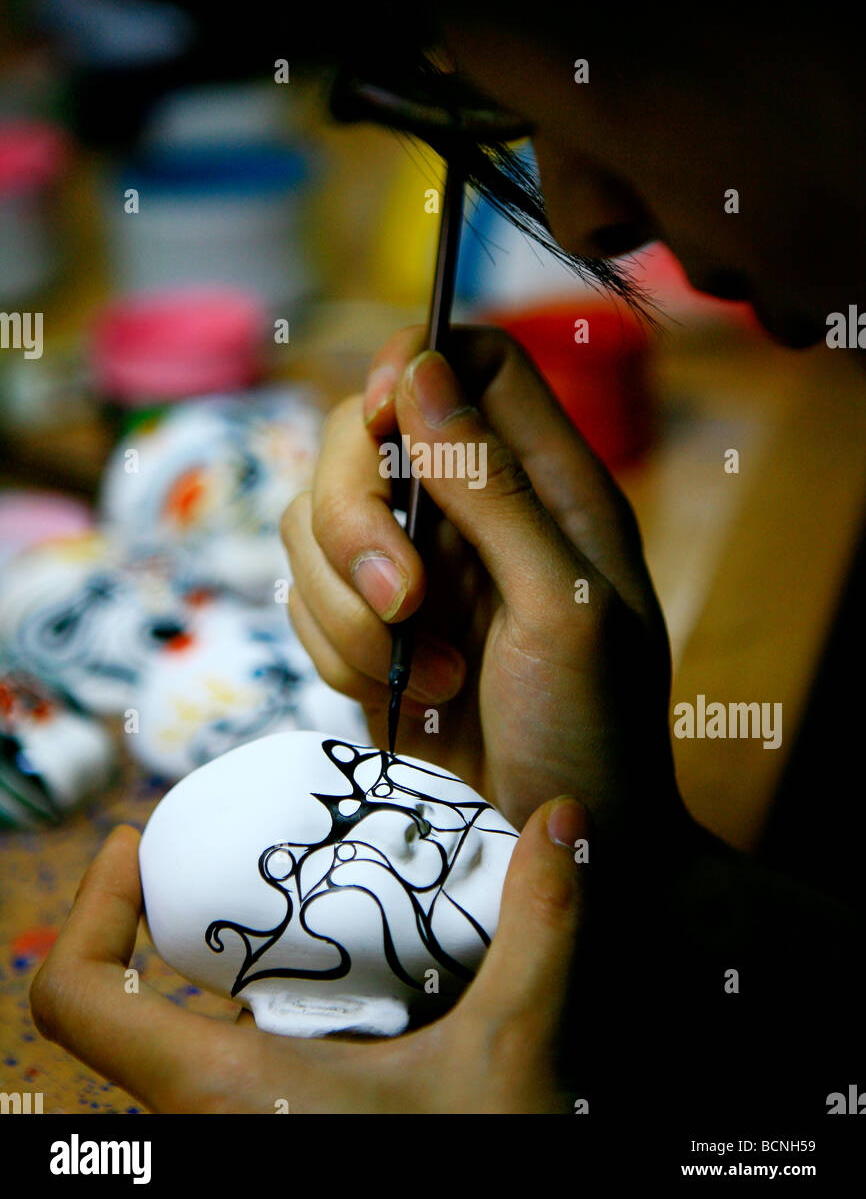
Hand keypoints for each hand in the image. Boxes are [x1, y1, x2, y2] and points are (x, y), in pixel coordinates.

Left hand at [31, 799, 586, 1113]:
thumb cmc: (467, 1185)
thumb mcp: (509, 1059)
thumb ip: (537, 932)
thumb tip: (560, 820)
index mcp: (216, 1094)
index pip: (76, 997)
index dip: (89, 907)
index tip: (139, 846)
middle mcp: (201, 1127)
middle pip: (146, 1012)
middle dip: (204, 937)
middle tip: (264, 872)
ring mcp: (234, 1145)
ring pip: (199, 1055)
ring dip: (245, 994)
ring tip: (319, 935)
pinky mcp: (273, 1155)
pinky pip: (237, 1090)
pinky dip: (273, 1041)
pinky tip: (354, 1016)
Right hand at [282, 325, 684, 837]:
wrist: (555, 840)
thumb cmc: (592, 728)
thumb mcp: (561, 607)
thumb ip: (492, 487)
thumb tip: (419, 367)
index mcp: (545, 480)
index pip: (472, 358)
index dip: (414, 363)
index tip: (384, 424)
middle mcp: (472, 505)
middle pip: (363, 432)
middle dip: (355, 520)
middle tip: (403, 602)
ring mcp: (414, 562)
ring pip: (312, 519)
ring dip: (348, 607)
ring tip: (425, 675)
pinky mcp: (366, 621)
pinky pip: (304, 596)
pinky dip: (334, 648)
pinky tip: (402, 696)